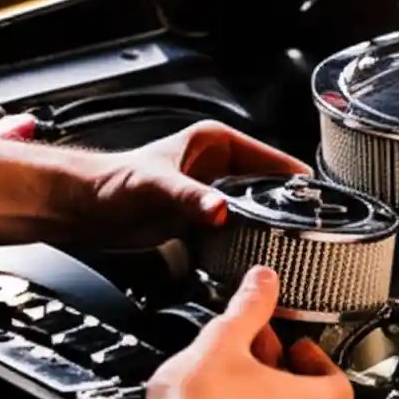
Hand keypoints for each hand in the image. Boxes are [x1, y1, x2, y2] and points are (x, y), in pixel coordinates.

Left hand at [80, 120, 310, 246]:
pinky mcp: (205, 219)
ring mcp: (215, 193)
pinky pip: (238, 230)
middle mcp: (221, 165)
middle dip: (287, 209)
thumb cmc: (109, 183)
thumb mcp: (155, 186)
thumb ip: (189, 198)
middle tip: (305, 233)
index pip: (275, 160)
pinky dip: (248, 243)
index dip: (297, 182)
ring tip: (288, 247)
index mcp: (217, 142)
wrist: (81, 209)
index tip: (317, 204)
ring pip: (258, 211)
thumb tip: (221, 210)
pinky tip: (255, 256)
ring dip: (269, 229)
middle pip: (273, 188)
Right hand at [144, 266, 352, 398]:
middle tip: (258, 344)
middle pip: (309, 398)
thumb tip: (264, 281)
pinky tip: (215, 396)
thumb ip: (251, 306)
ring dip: (264, 390)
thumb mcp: (226, 338)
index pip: (340, 385)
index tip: (298, 345)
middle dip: (283, 366)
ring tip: (234, 365)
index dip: (321, 360)